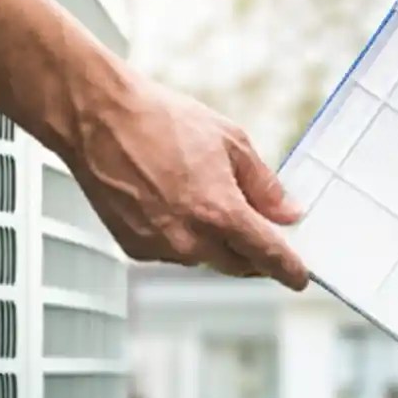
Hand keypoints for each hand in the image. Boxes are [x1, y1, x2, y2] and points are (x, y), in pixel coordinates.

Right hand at [64, 77, 308, 290]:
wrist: (99, 120)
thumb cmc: (159, 121)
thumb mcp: (230, 141)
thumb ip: (264, 184)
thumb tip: (287, 212)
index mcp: (220, 213)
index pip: (268, 256)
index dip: (289, 270)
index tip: (299, 277)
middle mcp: (191, 239)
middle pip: (238, 264)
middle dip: (252, 252)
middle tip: (258, 231)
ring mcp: (161, 248)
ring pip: (203, 258)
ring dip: (213, 240)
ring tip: (198, 195)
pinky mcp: (136, 249)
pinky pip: (172, 253)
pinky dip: (181, 236)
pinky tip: (170, 202)